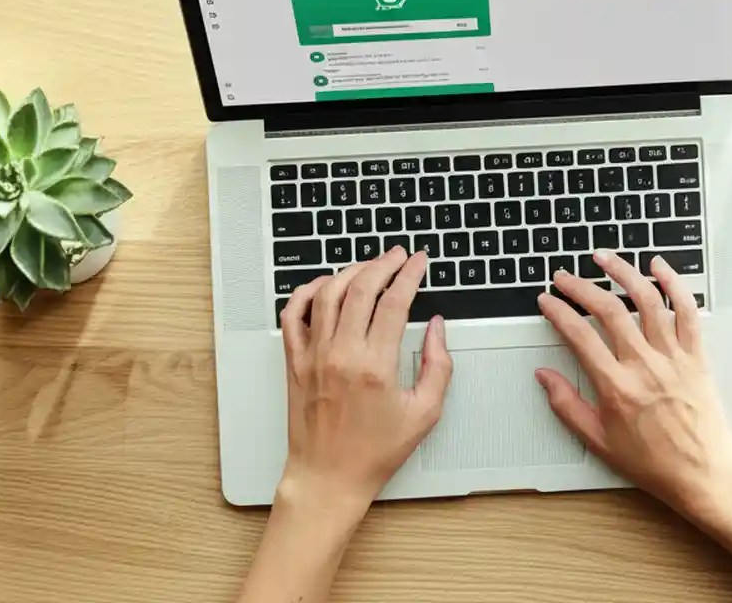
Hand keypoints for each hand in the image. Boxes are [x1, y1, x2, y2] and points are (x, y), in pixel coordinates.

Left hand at [277, 247, 452, 510]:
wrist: (328, 477)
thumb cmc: (374, 452)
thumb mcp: (424, 413)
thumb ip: (437, 365)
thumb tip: (437, 327)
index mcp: (376, 366)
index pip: (394, 301)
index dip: (410, 274)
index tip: (418, 262)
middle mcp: (341, 355)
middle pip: (361, 288)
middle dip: (384, 263)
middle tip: (398, 255)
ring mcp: (313, 356)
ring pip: (328, 293)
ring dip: (351, 271)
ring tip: (369, 266)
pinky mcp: (294, 362)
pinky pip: (294, 313)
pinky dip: (308, 291)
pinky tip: (325, 285)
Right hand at [535, 251, 731, 514]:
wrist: (703, 472)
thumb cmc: (653, 462)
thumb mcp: (598, 441)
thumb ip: (567, 405)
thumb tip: (544, 376)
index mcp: (616, 387)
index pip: (579, 336)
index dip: (558, 312)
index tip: (547, 301)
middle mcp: (645, 365)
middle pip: (609, 310)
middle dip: (581, 287)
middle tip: (563, 276)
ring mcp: (673, 357)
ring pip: (647, 301)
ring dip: (623, 273)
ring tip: (604, 258)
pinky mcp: (696, 356)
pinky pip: (687, 311)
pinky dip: (674, 284)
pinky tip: (658, 267)